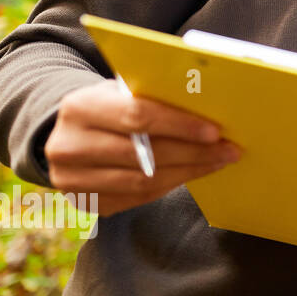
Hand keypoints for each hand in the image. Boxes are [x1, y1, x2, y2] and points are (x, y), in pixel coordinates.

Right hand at [43, 80, 241, 215]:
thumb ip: (154, 98)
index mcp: (80, 108)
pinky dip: (171, 185)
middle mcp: (68, 146)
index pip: (138, 117)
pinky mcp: (84, 203)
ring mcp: (72, 180)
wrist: (67, 136)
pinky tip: (193, 173)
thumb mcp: (121, 93)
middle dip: (194, 152)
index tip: (215, 132)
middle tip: (229, 150)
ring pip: (144, 181)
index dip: (180, 125)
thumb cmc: (107, 108)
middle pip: (145, 154)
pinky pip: (138, 198)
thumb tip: (208, 108)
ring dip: (188, 172)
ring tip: (218, 162)